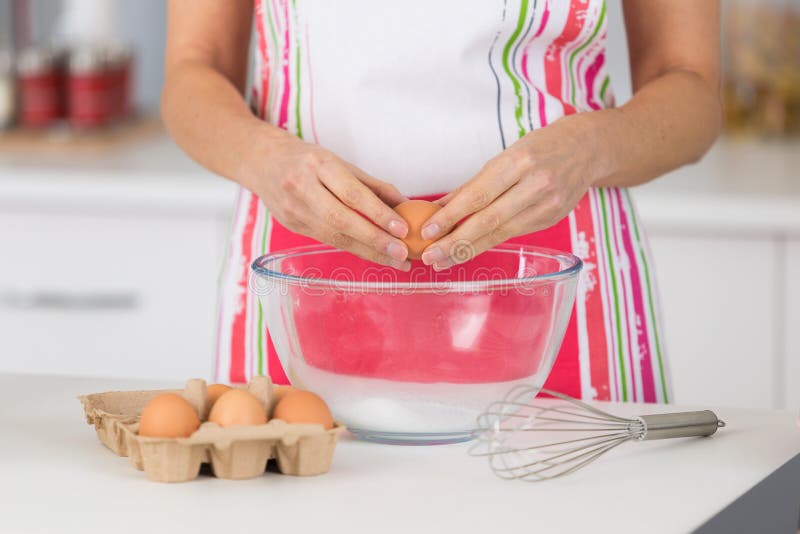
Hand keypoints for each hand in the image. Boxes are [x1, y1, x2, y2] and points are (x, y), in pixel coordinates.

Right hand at [239, 129, 411, 269]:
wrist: (263, 162)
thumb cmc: (308, 160)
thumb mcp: (340, 163)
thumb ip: (372, 185)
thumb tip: (405, 206)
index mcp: (319, 165)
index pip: (353, 194)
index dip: (379, 214)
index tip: (402, 229)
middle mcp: (303, 187)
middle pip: (342, 220)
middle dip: (375, 240)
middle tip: (402, 254)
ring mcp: (293, 210)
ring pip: (334, 237)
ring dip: (368, 251)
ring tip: (395, 260)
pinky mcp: (291, 226)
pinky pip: (327, 241)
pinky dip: (353, 249)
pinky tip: (373, 254)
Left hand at [419, 114, 606, 269]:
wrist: (586, 149)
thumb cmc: (539, 149)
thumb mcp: (505, 158)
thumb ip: (472, 185)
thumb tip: (436, 208)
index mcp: (517, 162)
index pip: (478, 195)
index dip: (451, 216)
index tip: (428, 230)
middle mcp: (534, 184)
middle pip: (488, 220)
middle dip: (455, 241)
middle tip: (429, 256)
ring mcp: (547, 205)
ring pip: (500, 233)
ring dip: (468, 249)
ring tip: (442, 261)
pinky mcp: (552, 219)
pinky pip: (514, 235)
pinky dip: (488, 243)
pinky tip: (469, 251)